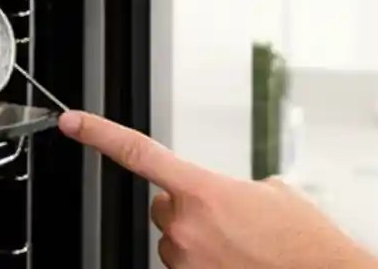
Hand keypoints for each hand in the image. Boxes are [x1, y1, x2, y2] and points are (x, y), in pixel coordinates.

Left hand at [58, 110, 377, 268]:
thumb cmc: (303, 240)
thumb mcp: (273, 192)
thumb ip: (235, 187)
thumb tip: (227, 197)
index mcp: (203, 191)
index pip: (139, 154)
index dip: (100, 134)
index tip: (74, 123)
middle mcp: (185, 227)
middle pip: (163, 206)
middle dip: (188, 207)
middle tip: (227, 217)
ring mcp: (186, 262)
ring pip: (175, 241)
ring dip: (200, 239)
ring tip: (241, 245)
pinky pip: (187, 266)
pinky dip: (208, 260)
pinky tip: (237, 259)